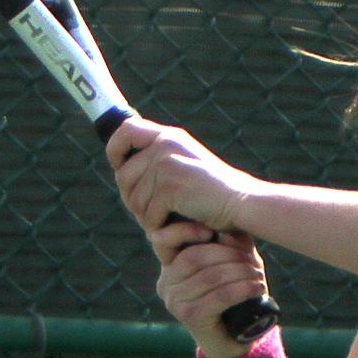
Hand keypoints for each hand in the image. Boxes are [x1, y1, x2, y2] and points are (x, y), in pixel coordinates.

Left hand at [106, 114, 256, 235]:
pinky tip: (181, 223)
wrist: (242, 203)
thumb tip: (120, 173)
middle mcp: (164, 145)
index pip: (124, 131)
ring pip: (133, 201)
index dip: (115, 151)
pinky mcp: (168, 186)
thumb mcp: (186, 166)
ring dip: (149, 217)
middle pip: (122, 177)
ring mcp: (165, 164)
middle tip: (155, 212)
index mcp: (168, 136)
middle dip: (133, 200)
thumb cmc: (215, 194)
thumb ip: (158, 162)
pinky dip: (162, 226)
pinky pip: (148, 215)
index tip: (120, 168)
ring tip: (172, 217)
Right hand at [148, 218, 274, 357]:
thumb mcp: (233, 263)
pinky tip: (257, 288)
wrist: (232, 340)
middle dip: (229, 255)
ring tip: (259, 276)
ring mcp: (174, 301)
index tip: (210, 231)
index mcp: (169, 265)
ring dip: (240, 273)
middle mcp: (165, 282)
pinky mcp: (190, 316)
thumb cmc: (232, 297)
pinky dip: (241, 290)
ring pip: (210, 276)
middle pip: (195, 257)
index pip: (165, 240)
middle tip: (254, 262)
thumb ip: (230, 244)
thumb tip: (227, 233)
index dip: (184, 231)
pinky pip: (219, 296)